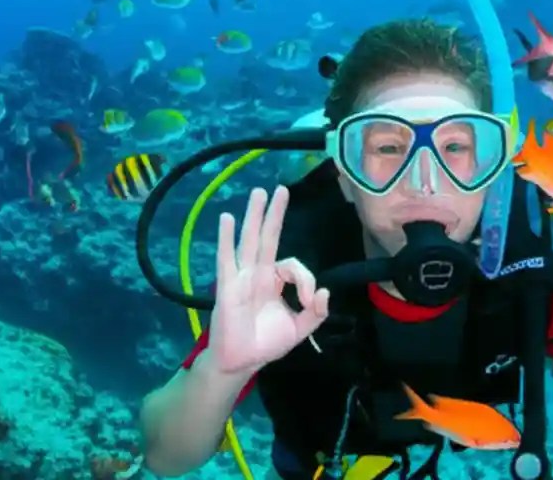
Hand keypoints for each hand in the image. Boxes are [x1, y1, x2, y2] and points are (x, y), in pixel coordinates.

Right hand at [208, 186, 330, 374]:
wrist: (240, 362)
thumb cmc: (266, 344)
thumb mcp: (300, 329)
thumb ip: (316, 313)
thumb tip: (326, 292)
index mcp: (274, 282)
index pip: (292, 266)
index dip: (306, 280)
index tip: (309, 301)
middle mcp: (258, 274)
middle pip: (268, 238)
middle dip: (274, 214)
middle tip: (281, 189)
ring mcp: (242, 278)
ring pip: (250, 242)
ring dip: (254, 217)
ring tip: (258, 193)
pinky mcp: (229, 287)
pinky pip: (227, 260)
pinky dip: (226, 239)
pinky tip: (226, 219)